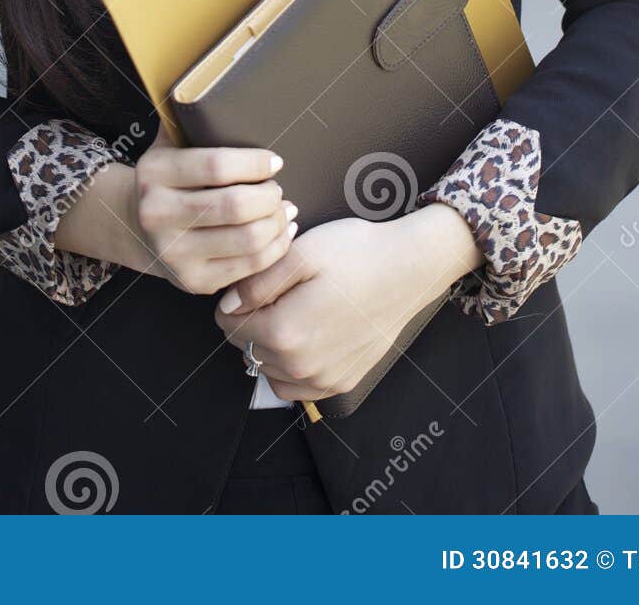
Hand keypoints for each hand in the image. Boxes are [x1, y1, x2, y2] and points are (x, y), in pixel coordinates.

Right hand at [127, 122, 298, 295]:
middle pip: (235, 206)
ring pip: (247, 240)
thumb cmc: (167, 177)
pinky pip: (248, 267)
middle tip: (277, 188)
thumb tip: (219, 86)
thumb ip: (189, 120)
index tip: (274, 160)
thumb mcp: (168, 144)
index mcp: (153, 173)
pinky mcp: (192, 281)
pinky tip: (281, 231)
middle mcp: (157, 215)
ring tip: (284, 208)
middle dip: (269, 195)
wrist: (135, 227)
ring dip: (277, 222)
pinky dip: (275, 248)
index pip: (216, 166)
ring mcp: (174, 253)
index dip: (254, 162)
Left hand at [212, 206, 474, 401]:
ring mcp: (323, 380)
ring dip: (268, 346)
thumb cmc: (357, 253)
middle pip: (247, 348)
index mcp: (285, 333)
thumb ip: (258, 282)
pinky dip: (291, 366)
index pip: (229, 325)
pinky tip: (306, 335)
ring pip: (269, 370)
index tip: (253, 282)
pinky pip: (297, 386)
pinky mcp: (342, 383)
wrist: (410, 269)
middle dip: (250, 322)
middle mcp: (301, 367)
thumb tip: (228, 305)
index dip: (234, 300)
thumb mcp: (302, 252)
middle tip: (274, 290)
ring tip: (290, 310)